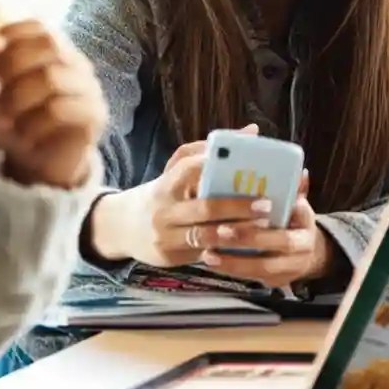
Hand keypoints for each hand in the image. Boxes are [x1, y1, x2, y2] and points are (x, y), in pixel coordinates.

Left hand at [0, 20, 107, 188]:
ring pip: (52, 79)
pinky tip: (24, 135)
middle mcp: (78, 64)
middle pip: (49, 46)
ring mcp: (90, 89)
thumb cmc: (17, 120)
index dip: (13, 33)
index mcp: (54, 51)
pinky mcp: (94, 115)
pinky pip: (60, 110)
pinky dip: (34, 122)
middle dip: (12, 66)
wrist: (41, 163)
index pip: (39, 27)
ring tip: (3, 119)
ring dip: (19, 99)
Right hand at [91, 125, 274, 266]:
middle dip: (238, 207)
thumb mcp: (176, 170)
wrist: (122, 227)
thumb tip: (252, 131)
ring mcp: (165, 236)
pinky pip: (203, 255)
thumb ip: (210, 152)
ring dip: (237, 232)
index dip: (217, 167)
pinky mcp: (169, 257)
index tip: (247, 169)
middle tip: (266, 205)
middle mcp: (164, 209)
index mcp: (167, 183)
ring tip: (264, 227)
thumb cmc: (163, 193)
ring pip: (206, 236)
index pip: (190, 169)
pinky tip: (248, 247)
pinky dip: (226, 251)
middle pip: (205, 207)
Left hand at [200, 175, 329, 286]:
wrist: (303, 255)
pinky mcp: (276, 282)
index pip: (297, 216)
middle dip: (249, 237)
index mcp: (307, 223)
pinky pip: (253, 278)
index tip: (259, 205)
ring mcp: (291, 268)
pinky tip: (211, 262)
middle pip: (279, 243)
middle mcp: (303, 248)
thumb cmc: (290, 223)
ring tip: (208, 253)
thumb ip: (290, 190)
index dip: (280, 207)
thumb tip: (298, 172)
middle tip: (221, 230)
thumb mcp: (293, 205)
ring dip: (234, 261)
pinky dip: (231, 270)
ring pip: (263, 267)